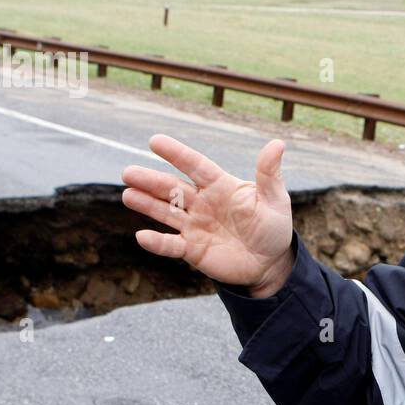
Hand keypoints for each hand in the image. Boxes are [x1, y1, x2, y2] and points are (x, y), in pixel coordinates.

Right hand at [121, 134, 295, 297]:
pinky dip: (157, 243)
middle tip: (128, 172)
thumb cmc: (273, 226)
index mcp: (220, 185)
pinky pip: (171, 245)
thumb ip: (269, 174)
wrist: (270, 263)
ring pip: (166, 212)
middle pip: (172, 188)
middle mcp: (202, 203)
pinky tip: (142, 236)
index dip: (176, 154)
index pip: (195, 166)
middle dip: (151, 181)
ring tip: (127, 194)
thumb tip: (277, 143)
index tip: (155, 141)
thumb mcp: (274, 199)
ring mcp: (194, 225)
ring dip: (146, 204)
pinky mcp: (192, 249)